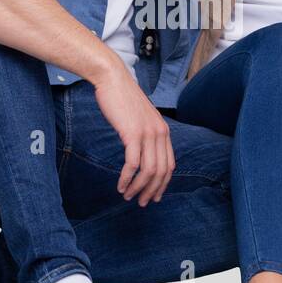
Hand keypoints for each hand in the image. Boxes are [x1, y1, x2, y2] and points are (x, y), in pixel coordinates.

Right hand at [92, 56, 175, 206]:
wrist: (112, 79)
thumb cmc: (122, 98)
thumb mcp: (140, 118)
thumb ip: (145, 134)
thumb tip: (142, 152)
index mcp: (164, 131)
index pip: (169, 165)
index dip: (162, 184)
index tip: (153, 196)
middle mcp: (160, 133)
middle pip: (161, 172)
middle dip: (151, 191)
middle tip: (141, 202)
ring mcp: (147, 134)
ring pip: (148, 171)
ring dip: (138, 188)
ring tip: (128, 196)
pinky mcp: (132, 134)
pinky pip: (133, 164)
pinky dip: (127, 178)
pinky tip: (121, 185)